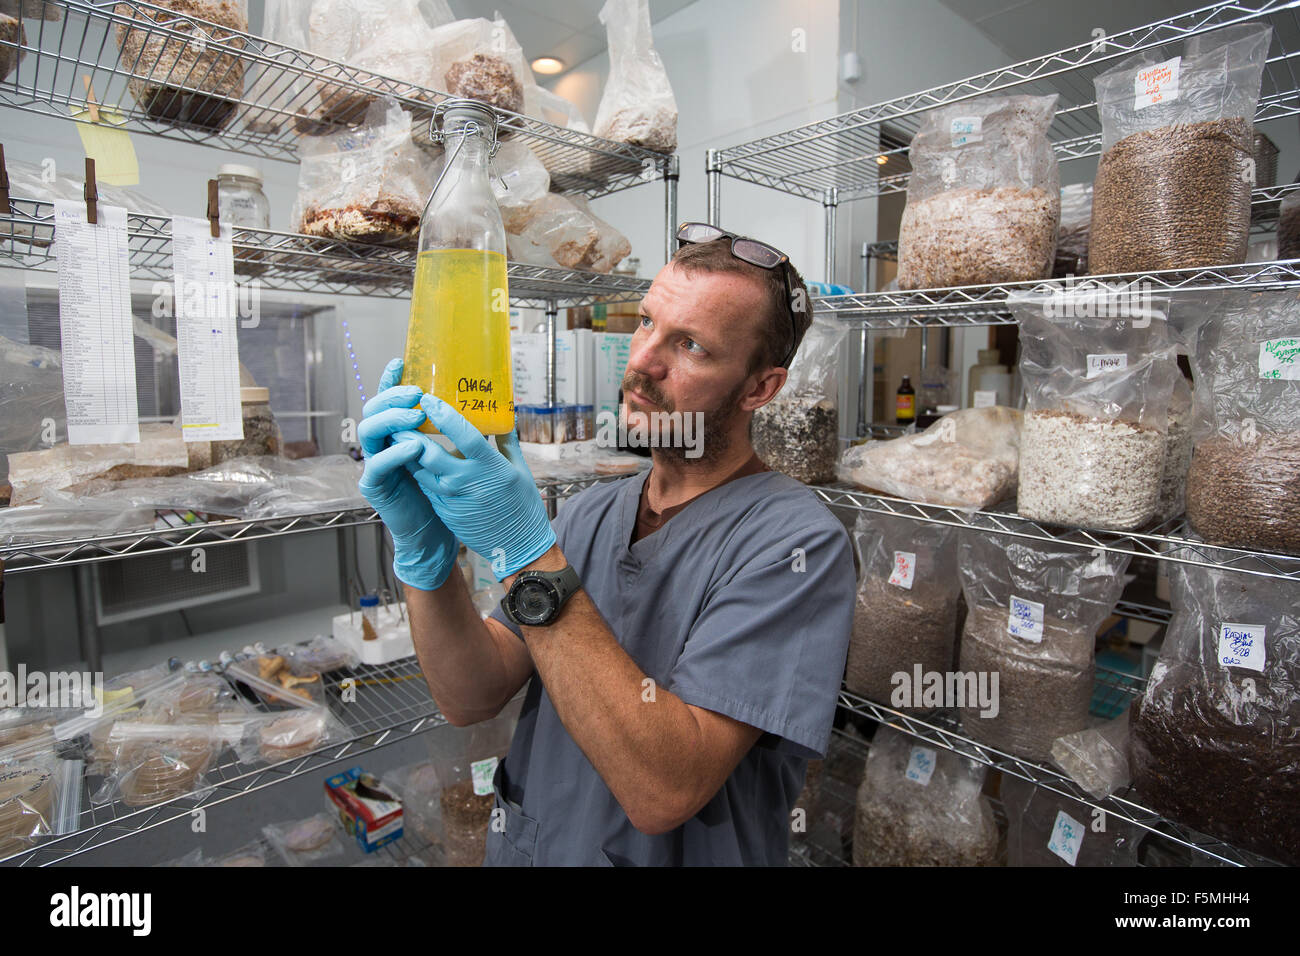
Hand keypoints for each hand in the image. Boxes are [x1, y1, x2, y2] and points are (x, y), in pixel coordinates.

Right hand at [357, 359, 457, 590]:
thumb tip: (494, 409)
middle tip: (416, 393)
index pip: (390, 400)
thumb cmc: (448, 495)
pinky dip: (394, 454)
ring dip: (392, 420)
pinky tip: (413, 447)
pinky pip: (378, 465)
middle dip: (392, 396)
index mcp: (400, 433)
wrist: (435, 535)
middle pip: (374, 408)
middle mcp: (384, 444)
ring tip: (416, 416)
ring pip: (370, 431)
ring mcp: (376, 463)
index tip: (401, 360)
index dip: (391, 380)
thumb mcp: (457, 458)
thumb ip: (463, 433)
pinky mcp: (375, 486)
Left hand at [392, 394, 554, 579]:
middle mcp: (467, 481)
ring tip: (398, 433)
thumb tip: (502, 417)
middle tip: (402, 415)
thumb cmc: (523, 505)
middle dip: (412, 432)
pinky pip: (426, 486)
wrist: (518, 545)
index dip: (443, 414)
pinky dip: (417, 470)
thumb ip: (506, 441)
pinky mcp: (445, 511)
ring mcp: (453, 498)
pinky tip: (410, 458)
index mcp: (490, 466)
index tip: (428, 399)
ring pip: (421, 470)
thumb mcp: (520, 469)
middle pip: (430, 452)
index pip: (462, 434)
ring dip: (407, 451)